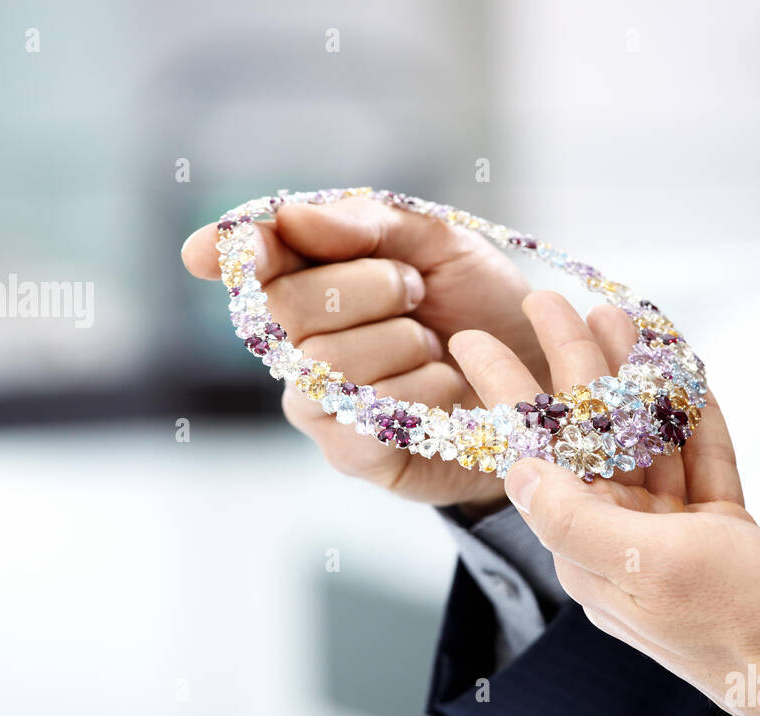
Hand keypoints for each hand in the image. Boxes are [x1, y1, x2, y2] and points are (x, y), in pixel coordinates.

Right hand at [182, 197, 546, 509]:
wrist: (544, 382)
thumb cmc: (483, 308)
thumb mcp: (439, 242)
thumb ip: (366, 222)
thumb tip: (290, 216)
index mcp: (313, 282)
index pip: (252, 263)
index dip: (233, 253)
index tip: (215, 250)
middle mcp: (301, 345)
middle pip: (285, 308)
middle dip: (366, 285)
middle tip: (415, 291)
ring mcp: (323, 404)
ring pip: (324, 362)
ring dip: (400, 341)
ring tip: (436, 345)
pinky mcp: (354, 454)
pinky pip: (362, 417)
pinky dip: (418, 391)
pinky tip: (445, 387)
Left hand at [449, 291, 759, 715]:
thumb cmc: (740, 622)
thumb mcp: (648, 566)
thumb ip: (575, 517)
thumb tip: (515, 470)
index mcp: (591, 553)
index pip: (537, 457)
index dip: (507, 393)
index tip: (476, 341)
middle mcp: (622, 541)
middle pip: (588, 439)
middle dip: (571, 367)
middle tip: (548, 302)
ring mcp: (673, 536)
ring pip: (644, 439)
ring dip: (630, 378)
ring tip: (615, 314)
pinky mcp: (721, 530)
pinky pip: (699, 456)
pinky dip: (691, 411)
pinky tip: (680, 365)